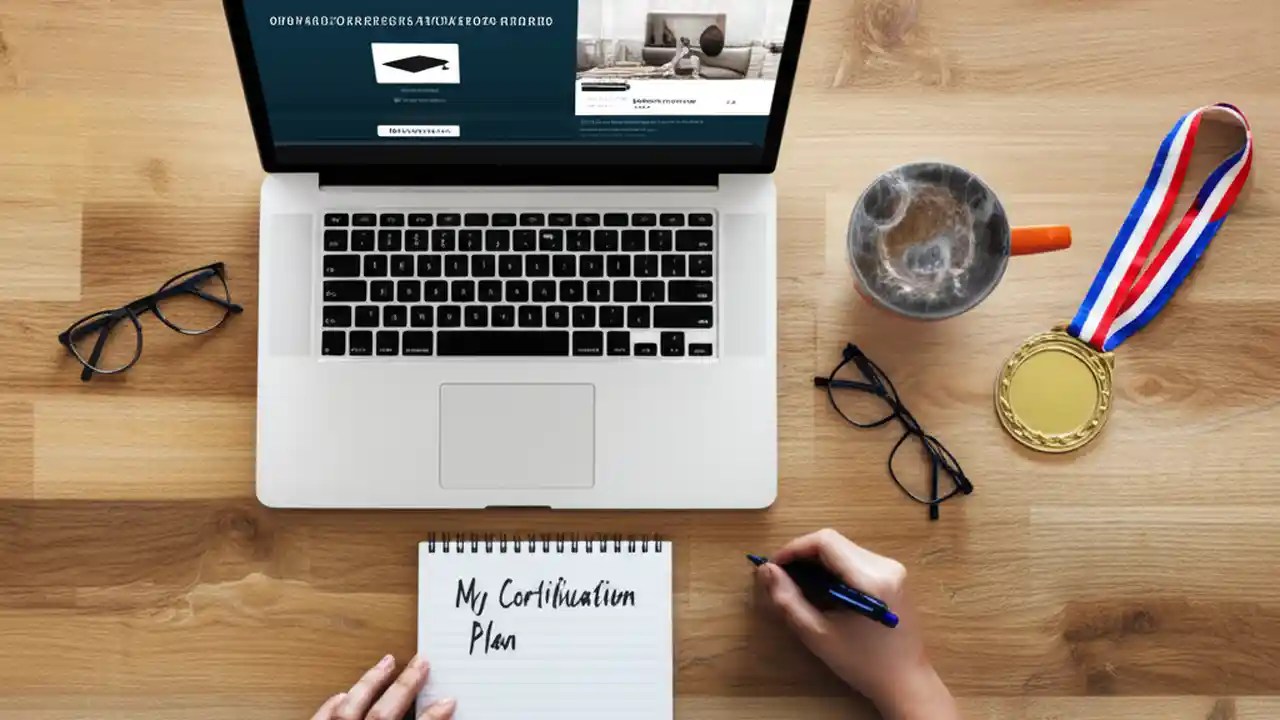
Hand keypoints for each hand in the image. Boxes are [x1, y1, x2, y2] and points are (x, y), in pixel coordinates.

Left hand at [310, 654, 456, 719]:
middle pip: (384, 713)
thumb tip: (438, 712)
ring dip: (370, 683)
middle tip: (421, 662)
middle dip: (405, 686)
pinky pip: (321, 719)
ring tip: (386, 662)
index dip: (433, 716)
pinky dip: (331, 706)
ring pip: (350, 708)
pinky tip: (341, 694)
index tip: (448, 701)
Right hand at [756, 529, 958, 719]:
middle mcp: (885, 566)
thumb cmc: (863, 664)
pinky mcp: (894, 575)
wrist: (906, 682)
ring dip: (817, 560)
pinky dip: (833, 567)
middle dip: (803, 554)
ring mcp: (893, 569)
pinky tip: (822, 588)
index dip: (794, 548)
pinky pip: (855, 558)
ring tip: (799, 584)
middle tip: (782, 576)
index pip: (825, 542)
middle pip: (834, 542)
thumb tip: (767, 570)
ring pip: (844, 548)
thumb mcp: (818, 635)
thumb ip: (789, 600)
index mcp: (871, 579)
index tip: (774, 566)